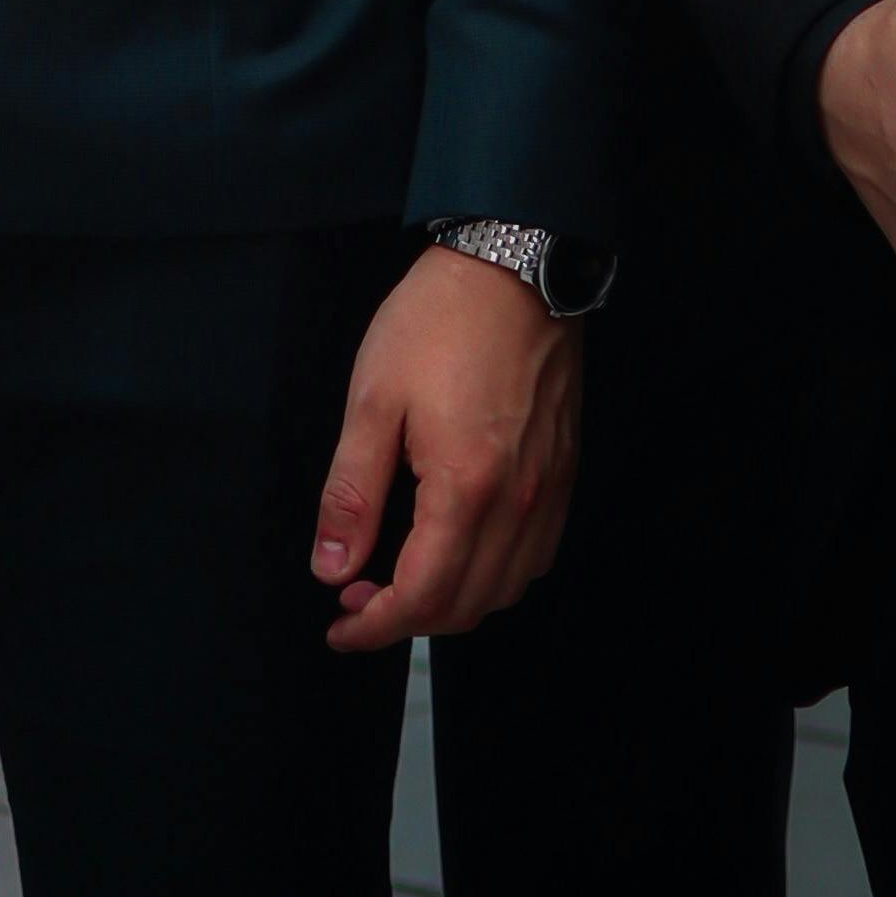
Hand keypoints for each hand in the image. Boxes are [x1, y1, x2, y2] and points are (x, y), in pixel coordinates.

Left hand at [311, 245, 583, 654]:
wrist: (513, 268)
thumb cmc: (438, 323)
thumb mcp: (373, 399)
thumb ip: (351, 492)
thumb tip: (332, 566)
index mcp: (466, 490)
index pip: (421, 597)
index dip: (374, 627)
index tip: (340, 628)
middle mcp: (517, 505)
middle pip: (465, 606)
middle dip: (406, 619)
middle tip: (358, 597)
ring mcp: (548, 492)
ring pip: (504, 590)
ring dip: (452, 603)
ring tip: (403, 578)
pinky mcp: (562, 474)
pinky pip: (534, 558)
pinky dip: (494, 577)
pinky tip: (461, 552)